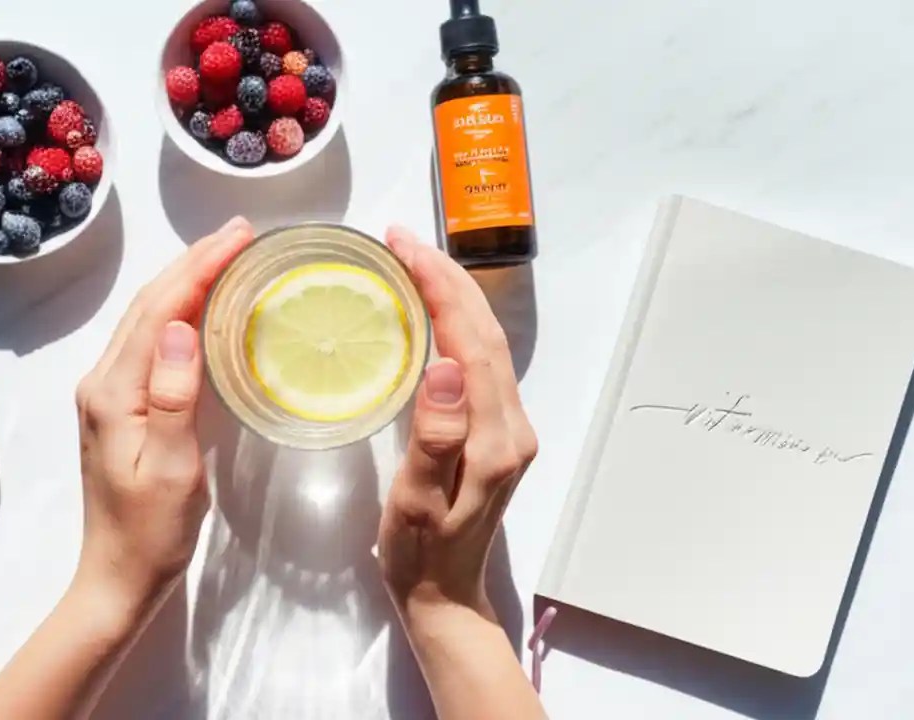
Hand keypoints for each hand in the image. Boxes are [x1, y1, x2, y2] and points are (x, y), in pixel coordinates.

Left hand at [0, 219, 254, 719]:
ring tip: (227, 254)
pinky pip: (150, 342)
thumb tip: (183, 328)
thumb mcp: (169, 470)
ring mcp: (107, 393)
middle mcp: (102, 382)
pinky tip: (204, 308)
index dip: (199, 268)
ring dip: (185, 281)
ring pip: (146, 319)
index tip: (239, 238)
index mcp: (113, 392)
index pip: (159, 311)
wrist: (116, 578)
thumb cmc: (150, 532)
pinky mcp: (119, 406)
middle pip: (148, 305)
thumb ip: (174, 397)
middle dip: (193, 262)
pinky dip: (179, 312)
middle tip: (241, 232)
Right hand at [377, 227, 537, 618]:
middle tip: (401, 239)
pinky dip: (456, 325)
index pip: (471, 341)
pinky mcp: (497, 435)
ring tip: (414, 262)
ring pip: (487, 343)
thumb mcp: (415, 503)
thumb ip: (435, 436)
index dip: (440, 287)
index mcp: (495, 438)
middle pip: (487, 333)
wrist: (446, 599)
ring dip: (455, 296)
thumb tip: (446, 365)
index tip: (403, 247)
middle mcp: (513, 425)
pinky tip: (431, 315)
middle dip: (448, 278)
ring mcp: (509, 429)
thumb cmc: (419, 557)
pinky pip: (480, 362)